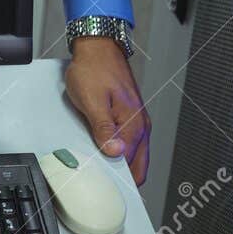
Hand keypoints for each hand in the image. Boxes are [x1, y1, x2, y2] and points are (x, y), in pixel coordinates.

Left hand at [63, 37, 150, 184]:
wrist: (98, 47)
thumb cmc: (94, 69)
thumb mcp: (92, 101)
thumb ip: (104, 129)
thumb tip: (115, 153)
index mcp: (134, 126)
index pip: (133, 168)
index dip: (119, 181)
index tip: (104, 186)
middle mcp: (140, 126)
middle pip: (136, 166)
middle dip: (121, 176)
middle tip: (101, 180)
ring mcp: (137, 121)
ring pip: (132, 154)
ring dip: (118, 162)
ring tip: (99, 164)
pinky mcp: (129, 115)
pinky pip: (126, 141)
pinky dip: (117, 149)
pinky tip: (102, 147)